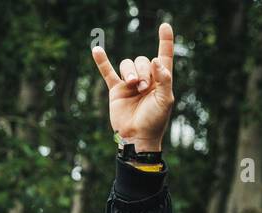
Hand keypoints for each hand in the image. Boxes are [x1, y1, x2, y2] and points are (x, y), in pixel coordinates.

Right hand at [92, 22, 175, 151]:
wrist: (136, 137)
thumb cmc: (154, 121)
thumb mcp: (166, 100)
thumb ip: (164, 79)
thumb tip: (155, 60)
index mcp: (160, 80)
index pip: (164, 56)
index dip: (165, 41)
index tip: (164, 26)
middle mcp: (145, 79)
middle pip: (143, 60)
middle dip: (144, 71)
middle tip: (144, 88)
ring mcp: (129, 83)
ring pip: (128, 64)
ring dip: (131, 72)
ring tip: (133, 86)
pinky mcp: (116, 90)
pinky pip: (107, 72)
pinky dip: (102, 61)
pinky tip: (95, 50)